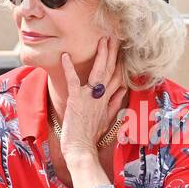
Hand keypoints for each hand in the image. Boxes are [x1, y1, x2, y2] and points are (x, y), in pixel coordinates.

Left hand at [59, 37, 126, 153]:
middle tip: (114, 36)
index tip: (120, 49)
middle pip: (110, 70)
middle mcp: (100, 96)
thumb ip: (114, 103)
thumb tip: (123, 89)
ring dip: (100, 55)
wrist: (81, 151)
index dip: (118, 62)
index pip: (116, 77)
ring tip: (102, 40)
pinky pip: (73, 81)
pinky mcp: (76, 101)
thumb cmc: (90, 138)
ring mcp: (89, 98)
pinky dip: (69, 68)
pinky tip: (65, 56)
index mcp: (106, 100)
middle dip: (112, 53)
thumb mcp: (106, 120)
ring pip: (98, 72)